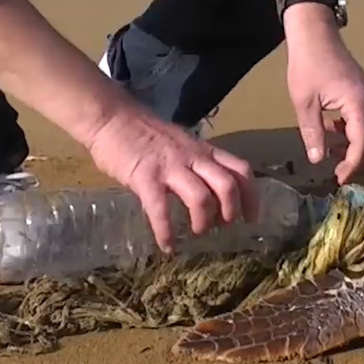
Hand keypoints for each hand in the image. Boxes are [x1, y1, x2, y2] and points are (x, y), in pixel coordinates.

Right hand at [86, 106, 257, 253]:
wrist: (111, 117)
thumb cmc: (144, 133)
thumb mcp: (182, 144)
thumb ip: (197, 164)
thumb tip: (210, 191)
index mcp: (204, 151)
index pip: (241, 170)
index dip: (252, 197)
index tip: (252, 218)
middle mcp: (193, 158)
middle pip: (228, 185)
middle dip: (231, 211)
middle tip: (224, 226)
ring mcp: (170, 167)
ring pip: (201, 198)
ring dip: (203, 222)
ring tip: (196, 232)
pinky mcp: (146, 177)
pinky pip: (161, 209)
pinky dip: (166, 232)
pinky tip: (167, 246)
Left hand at [283, 3, 363, 183]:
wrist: (314, 33)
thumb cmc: (307, 64)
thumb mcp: (304, 102)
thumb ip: (313, 133)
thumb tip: (318, 160)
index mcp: (358, 103)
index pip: (363, 144)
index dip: (353, 165)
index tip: (339, 179)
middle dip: (360, 160)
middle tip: (339, 173)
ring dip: (358, 147)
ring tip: (333, 154)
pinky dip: (356, 133)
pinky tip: (334, 132)